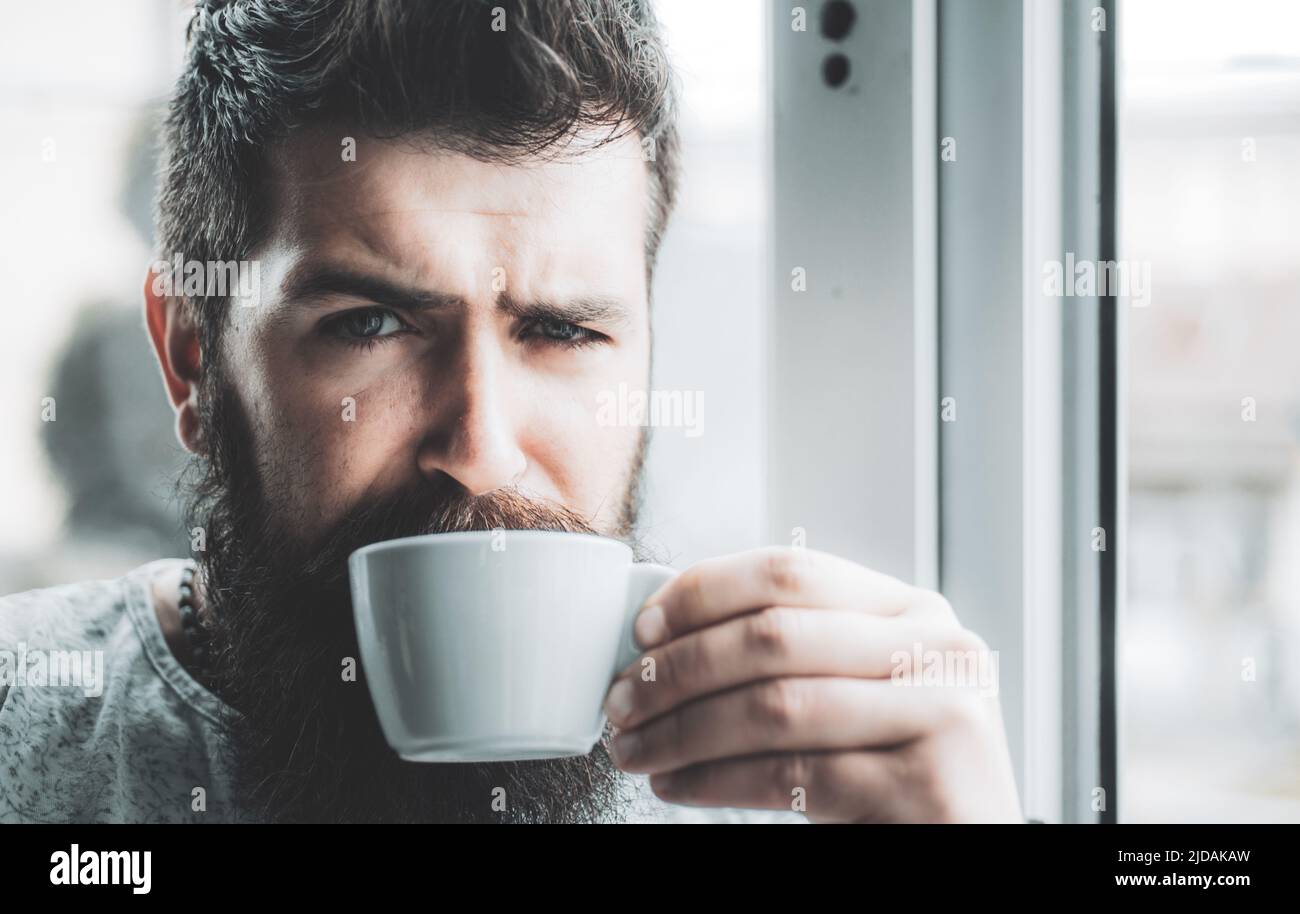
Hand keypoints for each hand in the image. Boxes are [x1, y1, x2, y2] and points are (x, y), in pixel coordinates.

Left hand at [603, 546, 1022, 822]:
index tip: (643, 628)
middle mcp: (938, 647)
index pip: (792, 572)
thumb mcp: (859, 692)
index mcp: (912, 610)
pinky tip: (677, 785)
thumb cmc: (897, 770)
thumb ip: (796, 656)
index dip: (705, 593)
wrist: (969, 847)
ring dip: (682, 729)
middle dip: (678, 669)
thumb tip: (664, 644)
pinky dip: (716, 780)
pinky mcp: (929, 784)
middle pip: (774, 636)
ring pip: (775, 706)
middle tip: (621, 700)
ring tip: (634, 749)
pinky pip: (793, 775)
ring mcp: (943, 712)